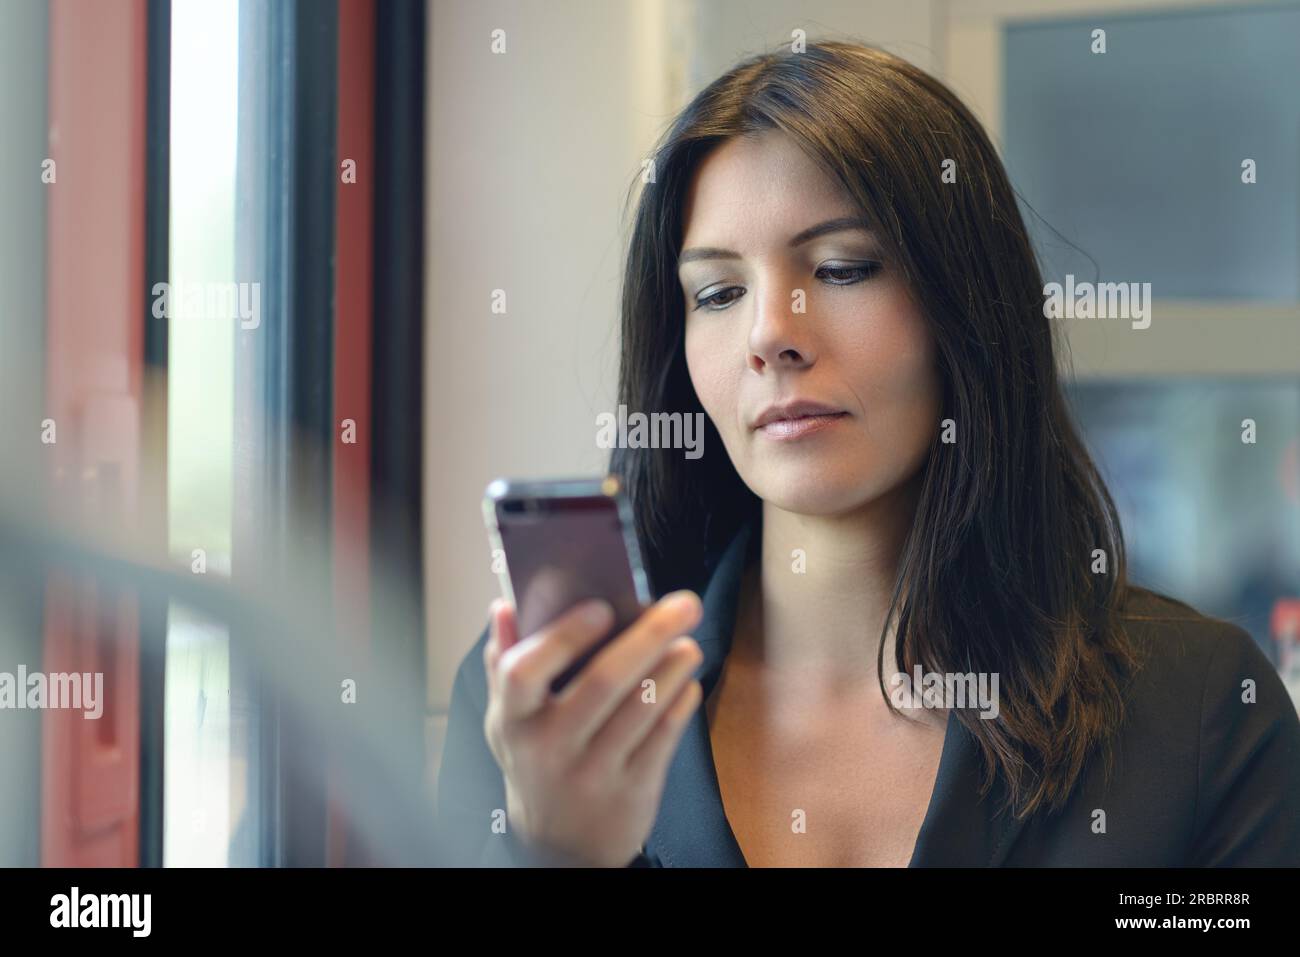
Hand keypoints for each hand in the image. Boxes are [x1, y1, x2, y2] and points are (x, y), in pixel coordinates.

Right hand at [481, 590, 703, 866]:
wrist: (558, 846)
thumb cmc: (536, 762)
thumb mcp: (508, 720)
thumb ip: (503, 662)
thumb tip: (502, 606)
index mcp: (514, 719)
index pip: (524, 672)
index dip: (563, 636)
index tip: (601, 607)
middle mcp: (549, 747)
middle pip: (603, 682)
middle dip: (650, 636)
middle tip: (683, 606)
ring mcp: (591, 772)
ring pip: (641, 708)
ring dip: (674, 667)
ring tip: (689, 642)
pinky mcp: (630, 791)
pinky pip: (662, 739)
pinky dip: (681, 704)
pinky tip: (688, 682)